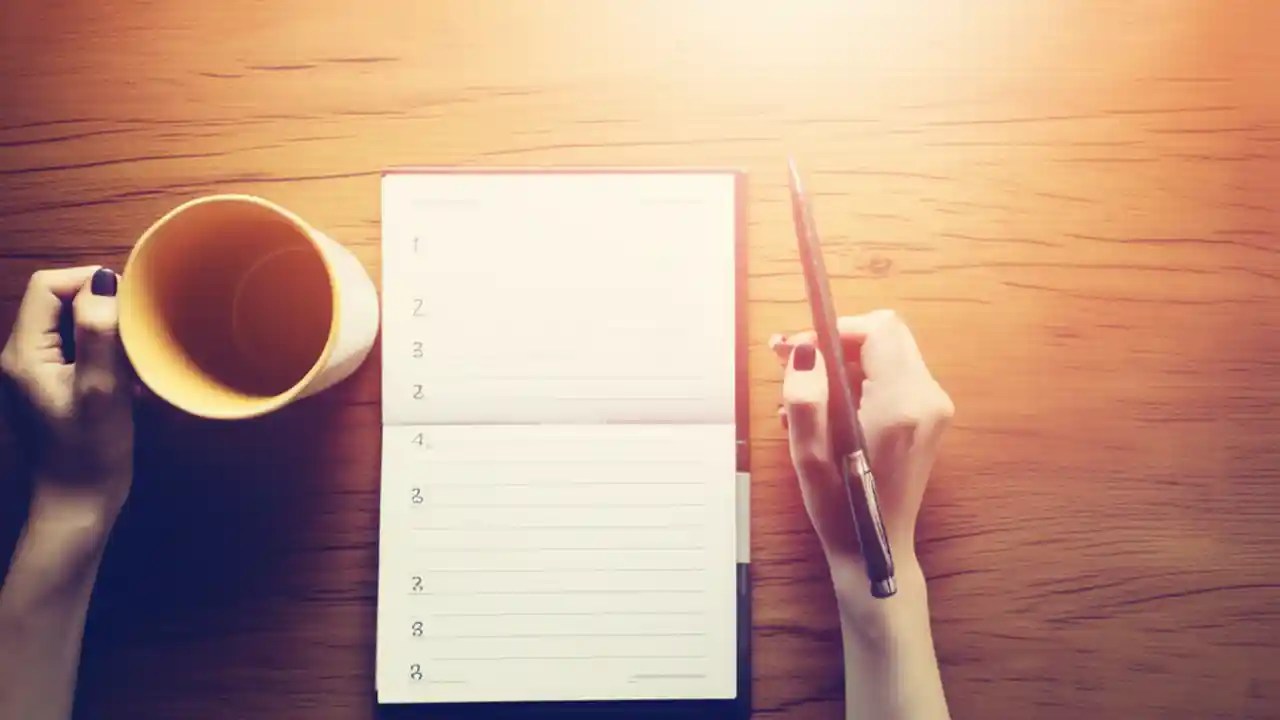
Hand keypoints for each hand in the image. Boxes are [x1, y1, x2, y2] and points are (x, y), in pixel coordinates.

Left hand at [1, 267, 133, 517]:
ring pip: (70, 325)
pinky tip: (124, 378)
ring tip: (132, 357)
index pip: (47, 286)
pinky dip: (102, 353)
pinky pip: (75, 349)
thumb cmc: (90, 451)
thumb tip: (104, 281)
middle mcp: (21, 356)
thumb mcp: (101, 390)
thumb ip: (98, 333)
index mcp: (24, 352)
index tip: (128, 305)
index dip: (88, 282)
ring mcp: (34, 372)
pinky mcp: (51, 386)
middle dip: (100, 308)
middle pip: (57, 302)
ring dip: (105, 332)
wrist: (77, 503)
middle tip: (136, 333)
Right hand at [770, 310, 953, 570]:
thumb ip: (804, 395)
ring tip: (803, 391)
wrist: (876, 549)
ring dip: (845, 361)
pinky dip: (860, 378)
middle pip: (886, 335)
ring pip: (889, 352)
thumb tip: (805, 348)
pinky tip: (827, 407)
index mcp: (901, 406)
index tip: (798, 349)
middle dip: (837, 340)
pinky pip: (894, 375)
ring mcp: (934, 408)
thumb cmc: (839, 508)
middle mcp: (928, 399)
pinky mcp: (931, 417)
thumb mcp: (806, 455)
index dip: (834, 329)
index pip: (878, 330)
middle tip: (793, 360)